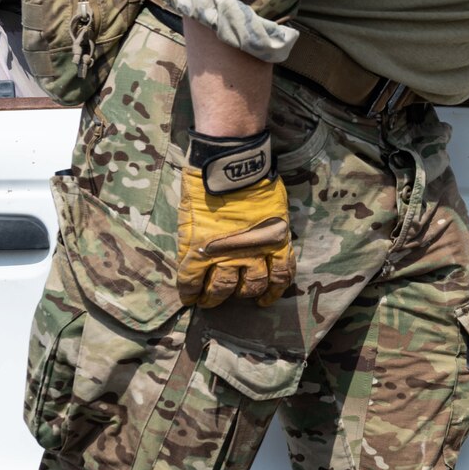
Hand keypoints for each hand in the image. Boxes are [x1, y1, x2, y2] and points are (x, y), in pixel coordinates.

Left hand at [176, 172, 294, 307]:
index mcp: (200, 250)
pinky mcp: (277, 243)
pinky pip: (280, 272)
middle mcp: (227, 257)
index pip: (191, 282)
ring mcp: (255, 251)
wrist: (233, 168)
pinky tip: (268, 298)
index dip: (189, 293)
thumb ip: (193, 241)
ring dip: (245, 294)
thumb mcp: (187, 217)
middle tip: (211, 301)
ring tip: (243, 298)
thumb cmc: (203, 188)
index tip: (190, 298)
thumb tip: (196, 256)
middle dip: (214, 297)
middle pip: (222, 287)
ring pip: (253, 285)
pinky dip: (275, 289)